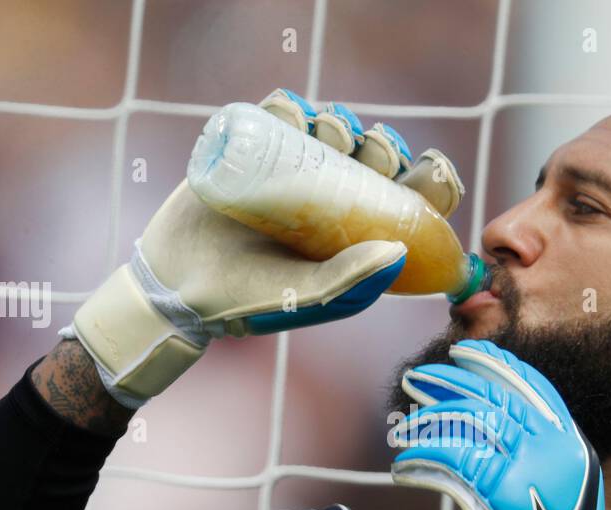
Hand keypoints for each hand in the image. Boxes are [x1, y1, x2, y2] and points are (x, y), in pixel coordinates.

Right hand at [61, 88, 466, 408]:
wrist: (179, 286)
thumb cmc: (250, 301)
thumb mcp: (308, 296)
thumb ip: (351, 280)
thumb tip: (401, 250)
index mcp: (359, 237)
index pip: (408, 202)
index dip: (430, 182)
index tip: (432, 171)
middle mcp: (333, 203)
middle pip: (376, 160)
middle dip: (385, 146)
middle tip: (373, 151)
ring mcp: (294, 175)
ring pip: (334, 132)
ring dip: (342, 122)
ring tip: (329, 133)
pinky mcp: (254, 153)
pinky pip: (282, 116)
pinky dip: (293, 106)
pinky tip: (294, 114)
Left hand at [390, 340, 610, 509]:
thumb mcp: (561, 493)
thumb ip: (538, 454)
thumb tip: (491, 419)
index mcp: (572, 445)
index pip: (532, 387)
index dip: (495, 364)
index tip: (465, 353)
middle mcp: (555, 450)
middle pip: (494, 397)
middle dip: (450, 383)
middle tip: (417, 379)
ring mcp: (530, 470)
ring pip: (467, 425)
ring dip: (427, 423)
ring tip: (404, 429)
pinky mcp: (499, 495)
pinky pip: (449, 461)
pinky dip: (420, 459)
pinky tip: (404, 466)